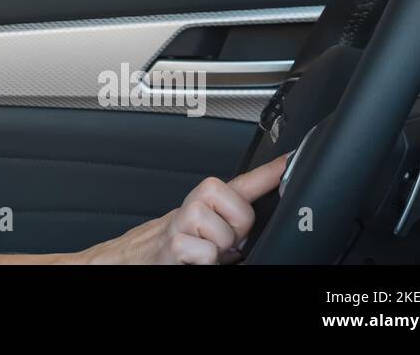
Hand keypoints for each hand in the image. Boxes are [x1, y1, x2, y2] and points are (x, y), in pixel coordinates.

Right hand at [69, 152, 289, 263]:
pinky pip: (203, 250)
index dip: (270, 171)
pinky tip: (192, 260)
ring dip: (218, 250)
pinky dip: (202, 261)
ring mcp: (180, 222)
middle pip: (236, 204)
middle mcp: (192, 206)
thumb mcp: (202, 235)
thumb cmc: (168, 250)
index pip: (242, 183)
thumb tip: (252, 232)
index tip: (291, 159)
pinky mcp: (171, 244)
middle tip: (221, 244)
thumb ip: (225, 226)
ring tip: (204, 255)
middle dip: (237, 229)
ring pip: (221, 229)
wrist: (128, 261)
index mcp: (205, 205)